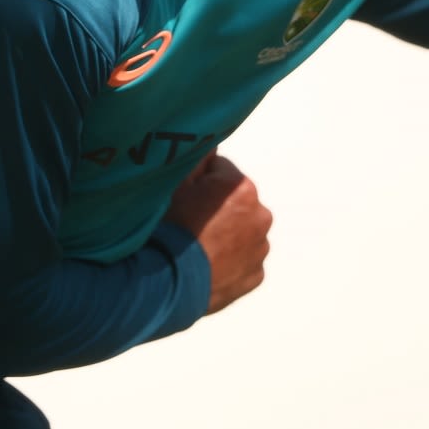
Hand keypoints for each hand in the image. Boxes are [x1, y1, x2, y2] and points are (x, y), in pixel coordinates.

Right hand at [163, 153, 272, 313]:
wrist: (167, 284)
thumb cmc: (170, 229)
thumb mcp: (175, 183)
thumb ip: (196, 157)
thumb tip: (208, 143)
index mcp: (243, 187)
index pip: (219, 170)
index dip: (197, 182)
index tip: (184, 198)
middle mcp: (261, 215)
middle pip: (234, 200)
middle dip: (216, 207)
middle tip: (188, 222)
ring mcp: (260, 248)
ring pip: (240, 229)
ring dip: (224, 232)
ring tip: (195, 245)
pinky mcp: (256, 275)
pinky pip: (242, 259)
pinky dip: (228, 259)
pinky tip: (205, 263)